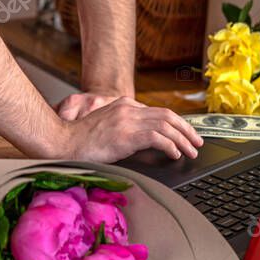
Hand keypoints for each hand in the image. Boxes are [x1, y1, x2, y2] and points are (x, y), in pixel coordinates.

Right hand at [55, 97, 202, 162]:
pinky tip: (174, 155)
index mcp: (123, 105)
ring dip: (183, 139)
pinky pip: (157, 138)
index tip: (184, 134)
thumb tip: (145, 142)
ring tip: (190, 151)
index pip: (157, 112)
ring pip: (166, 125)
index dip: (175, 123)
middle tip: (196, 142)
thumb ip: (124, 128)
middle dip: (186, 129)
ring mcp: (127, 120)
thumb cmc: (80, 140)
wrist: (63, 142)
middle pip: (167, 115)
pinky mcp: (126, 135)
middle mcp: (127, 109)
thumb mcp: (106, 128)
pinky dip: (170, 146)